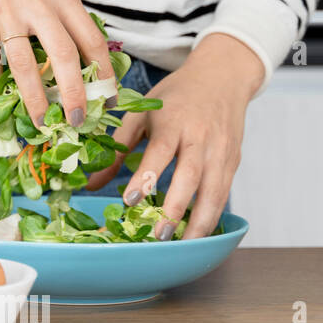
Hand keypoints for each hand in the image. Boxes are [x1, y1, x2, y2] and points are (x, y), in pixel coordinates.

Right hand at [0, 0, 113, 126]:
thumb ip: (66, 22)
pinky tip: (7, 103)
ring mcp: (5, 12)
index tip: (108, 101)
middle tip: (78, 120)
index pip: (92, 39)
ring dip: (35, 99)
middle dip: (73, 93)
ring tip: (42, 121)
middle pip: (63, 54)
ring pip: (24, 64)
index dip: (104, 74)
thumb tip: (88, 71)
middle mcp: (36, 1)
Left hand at [85, 33, 263, 238]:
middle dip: (176, 208)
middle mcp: (201, 137)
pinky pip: (224, 192)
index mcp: (173, 121)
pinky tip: (198, 233)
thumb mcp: (142, 113)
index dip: (147, 176)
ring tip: (182, 244)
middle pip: (191, 176)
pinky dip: (213, 215)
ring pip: (215, 190)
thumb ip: (117, 147)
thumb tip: (89, 183)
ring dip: (199, 220)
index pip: (161, 152)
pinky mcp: (234, 161)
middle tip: (159, 235)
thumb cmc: (175, 96)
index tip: (131, 201)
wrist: (222, 77)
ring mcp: (222, 151)